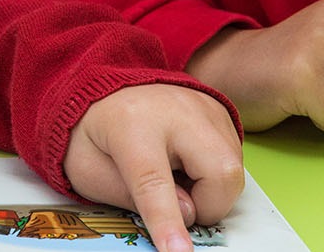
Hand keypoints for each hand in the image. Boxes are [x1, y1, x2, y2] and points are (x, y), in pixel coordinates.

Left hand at [63, 84, 242, 251]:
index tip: (178, 251)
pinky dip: (215, 174)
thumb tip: (185, 215)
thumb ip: (130, 198)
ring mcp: (204, 108)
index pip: (153, 182)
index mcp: (132, 125)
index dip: (167, 221)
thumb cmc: (97, 132)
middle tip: (177, 202)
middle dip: (207, 206)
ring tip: (175, 176)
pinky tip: (187, 164)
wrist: (107, 88)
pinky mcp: (221, 112)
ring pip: (234, 170)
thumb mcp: (89, 171)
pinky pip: (235, 158)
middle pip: (219, 173)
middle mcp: (177, 111)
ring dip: (210, 191)